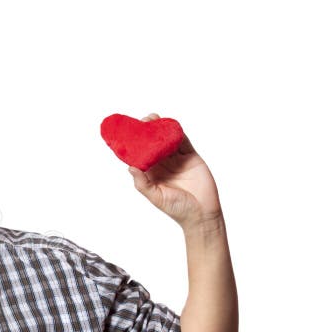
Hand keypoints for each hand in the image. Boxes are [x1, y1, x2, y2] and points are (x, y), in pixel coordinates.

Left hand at [127, 113, 222, 230]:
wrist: (202, 213)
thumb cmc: (177, 208)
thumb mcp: (156, 197)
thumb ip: (143, 184)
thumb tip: (130, 168)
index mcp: (152, 173)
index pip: (141, 156)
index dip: (135, 145)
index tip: (129, 133)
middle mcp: (163, 165)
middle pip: (154, 144)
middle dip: (148, 132)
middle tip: (143, 121)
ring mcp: (177, 160)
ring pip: (168, 140)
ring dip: (162, 129)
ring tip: (153, 118)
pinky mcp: (191, 157)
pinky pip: (183, 142)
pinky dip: (178, 133)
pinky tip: (171, 124)